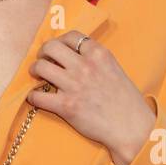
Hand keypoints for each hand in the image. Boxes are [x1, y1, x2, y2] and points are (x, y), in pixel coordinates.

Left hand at [26, 30, 156, 164]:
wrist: (132, 128)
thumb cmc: (126, 101)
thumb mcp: (114, 69)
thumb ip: (95, 59)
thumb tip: (74, 55)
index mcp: (99, 54)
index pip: (71, 36)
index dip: (60, 41)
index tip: (57, 50)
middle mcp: (85, 66)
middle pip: (51, 46)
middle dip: (43, 53)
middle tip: (43, 61)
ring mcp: (75, 85)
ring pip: (40, 67)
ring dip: (35, 71)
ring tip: (37, 77)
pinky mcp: (66, 106)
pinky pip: (37, 95)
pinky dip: (33, 96)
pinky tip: (36, 98)